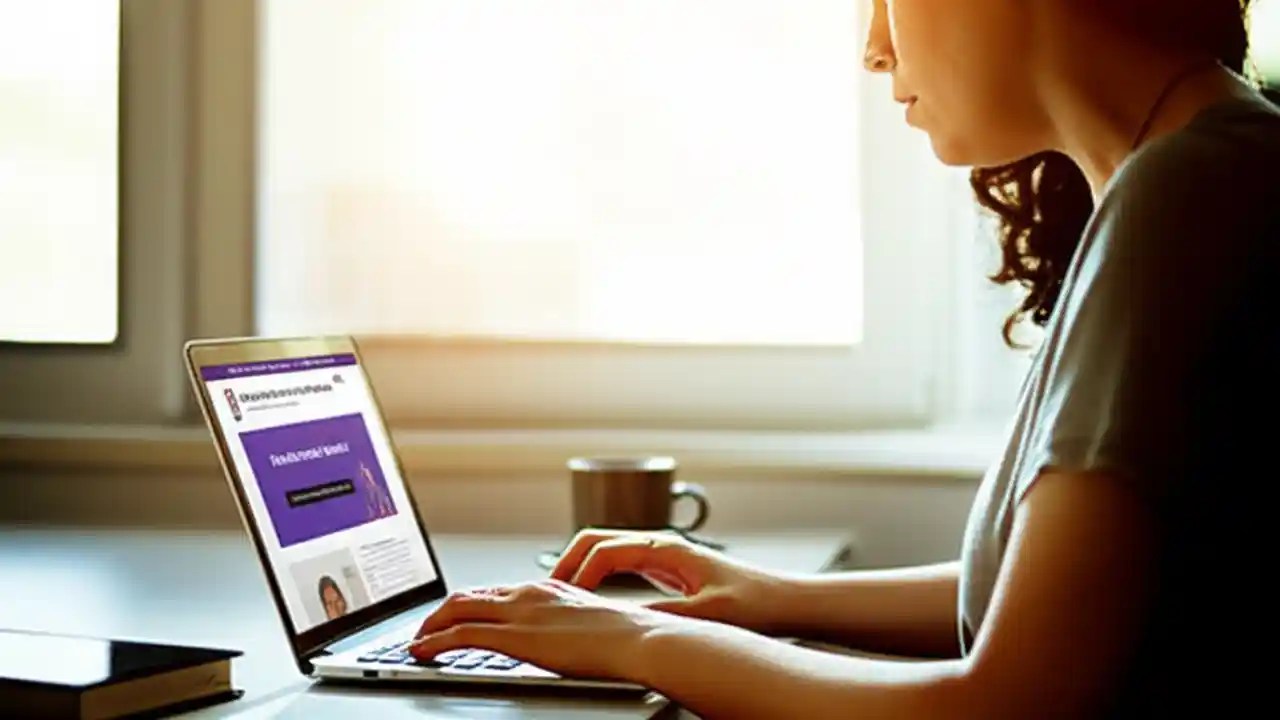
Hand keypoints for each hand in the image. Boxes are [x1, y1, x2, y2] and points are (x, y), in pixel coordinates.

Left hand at [408, 580, 698, 681]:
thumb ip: (565, 625)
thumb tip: (559, 641)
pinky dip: (433, 642)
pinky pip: (460, 634)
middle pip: (468, 596)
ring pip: (456, 610)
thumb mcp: (588, 622)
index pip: (493, 591)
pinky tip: (422, 653)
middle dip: (440, 613)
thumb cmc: (627, 636)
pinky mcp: (515, 635)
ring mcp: (520, 611)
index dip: (467, 604)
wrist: (639, 639)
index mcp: (546, 588)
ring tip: (416, 643)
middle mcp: (527, 592)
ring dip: (430, 626)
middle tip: (425, 630)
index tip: (453, 616)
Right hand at [551, 529, 789, 632]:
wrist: (783, 600)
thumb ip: (669, 615)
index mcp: (668, 549)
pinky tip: (590, 598)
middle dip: (567, 561)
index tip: (568, 599)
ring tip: (558, 594)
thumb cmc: (755, 602)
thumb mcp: (710, 612)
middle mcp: (661, 546)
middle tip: (545, 590)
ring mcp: (662, 555)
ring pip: (606, 550)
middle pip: (598, 540)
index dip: (580, 574)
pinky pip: (619, 565)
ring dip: (579, 566)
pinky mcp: (666, 569)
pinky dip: (596, 575)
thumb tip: (629, 621)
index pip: (607, 550)